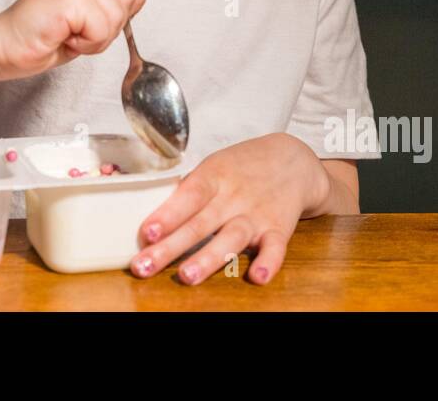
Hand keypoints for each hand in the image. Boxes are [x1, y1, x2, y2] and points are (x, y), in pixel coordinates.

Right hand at [0, 0, 148, 78]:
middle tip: (77, 28)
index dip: (126, 3)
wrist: (4, 46)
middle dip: (111, 24)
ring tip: (69, 32)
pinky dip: (88, 42)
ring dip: (97, 36)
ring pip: (118, 14)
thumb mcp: (87, 12)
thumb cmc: (41, 34)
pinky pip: (102, 27)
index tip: (95, 16)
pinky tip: (64, 36)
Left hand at [129, 132, 330, 284]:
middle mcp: (232, 197)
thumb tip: (156, 216)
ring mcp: (256, 214)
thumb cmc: (243, 167)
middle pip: (199, 224)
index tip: (147, 233)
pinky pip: (276, 247)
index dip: (167, 215)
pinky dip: (269, 262)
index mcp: (213, 177)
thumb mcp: (214, 167)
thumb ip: (190, 192)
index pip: (187, 196)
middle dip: (170, 247)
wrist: (294, 161)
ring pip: (231, 238)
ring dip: (209, 258)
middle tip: (144, 266)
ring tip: (187, 276)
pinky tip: (258, 276)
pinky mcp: (279, 229)